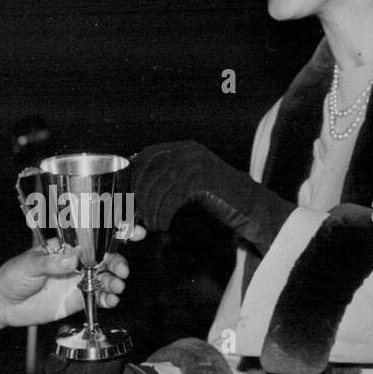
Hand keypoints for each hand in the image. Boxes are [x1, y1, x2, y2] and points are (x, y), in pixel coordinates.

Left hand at [0, 233, 144, 328]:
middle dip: (119, 262)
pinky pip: (99, 298)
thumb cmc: (12, 276)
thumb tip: (71, 258)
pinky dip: (109, 299)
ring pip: (106, 278)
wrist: (4, 304)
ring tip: (116, 288)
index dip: (115, 232)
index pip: (93, 236)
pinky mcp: (78, 299)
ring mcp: (79, 280)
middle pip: (106, 258)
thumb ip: (51, 263)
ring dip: (116, 282)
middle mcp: (76, 262)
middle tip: (121, 271)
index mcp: (66, 247)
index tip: (133, 232)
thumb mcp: (29, 265)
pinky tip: (111, 301)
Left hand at [129, 141, 292, 253]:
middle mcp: (189, 151)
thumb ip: (166, 176)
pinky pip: (174, 197)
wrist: (247, 203)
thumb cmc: (214, 195)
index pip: (149, 154)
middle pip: (152, 170)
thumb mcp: (188, 180)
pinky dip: (164, 214)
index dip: (134, 174)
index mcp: (183, 147)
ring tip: (151, 224)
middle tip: (133, 215)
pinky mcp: (204, 179)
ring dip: (151, 209)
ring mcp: (198, 163)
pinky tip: (163, 225)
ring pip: (161, 186)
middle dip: (138, 195)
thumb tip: (133, 183)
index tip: (125, 194)